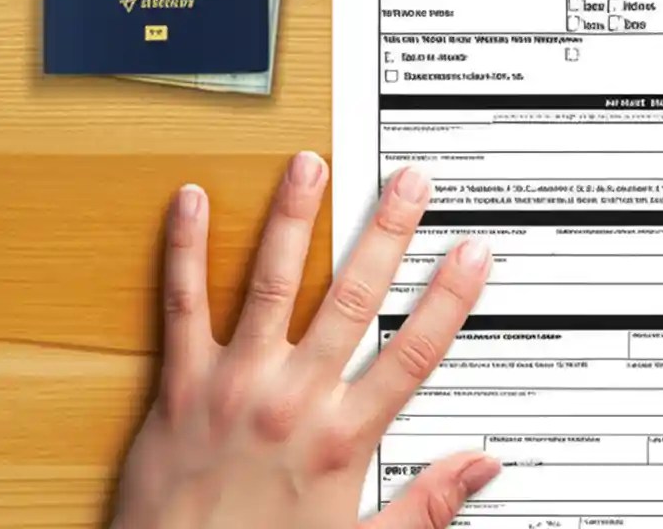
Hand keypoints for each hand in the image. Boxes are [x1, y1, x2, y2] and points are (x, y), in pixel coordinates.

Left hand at [112, 153, 498, 528]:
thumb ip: (427, 504)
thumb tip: (481, 469)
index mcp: (342, 437)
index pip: (413, 351)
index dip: (449, 297)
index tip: (472, 255)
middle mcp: (294, 398)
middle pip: (352, 298)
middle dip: (387, 234)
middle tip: (408, 184)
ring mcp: (236, 382)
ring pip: (271, 282)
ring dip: (292, 218)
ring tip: (307, 167)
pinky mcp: (181, 383)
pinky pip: (183, 305)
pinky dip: (185, 251)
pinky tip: (190, 203)